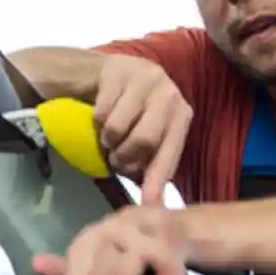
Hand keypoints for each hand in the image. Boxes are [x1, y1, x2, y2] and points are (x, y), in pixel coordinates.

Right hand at [93, 55, 191, 205]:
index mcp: (180, 114)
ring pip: (118, 127)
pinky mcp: (117, 69)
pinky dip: (94, 121)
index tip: (149, 205)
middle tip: (114, 158)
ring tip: (107, 136)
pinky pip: (100, 112)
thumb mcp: (143, 136)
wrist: (102, 74)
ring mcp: (144, 77)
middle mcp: (169, 92)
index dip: (157, 179)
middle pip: (144, 140)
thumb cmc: (127, 112)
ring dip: (106, 139)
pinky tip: (99, 114)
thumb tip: (152, 205)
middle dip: (124, 156)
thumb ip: (149, 164)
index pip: (169, 152)